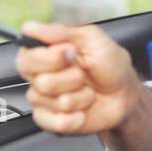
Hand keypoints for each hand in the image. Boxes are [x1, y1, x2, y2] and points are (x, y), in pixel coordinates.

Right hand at [15, 21, 142, 135]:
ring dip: (79, 96)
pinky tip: (83, 111)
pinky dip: (73, 118)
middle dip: (70, 78)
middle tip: (83, 74)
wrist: (125, 95)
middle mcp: (39, 76)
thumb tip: (30, 28)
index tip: (72, 54)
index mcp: (44, 54)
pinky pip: (52, 122)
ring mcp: (44, 99)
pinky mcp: (51, 120)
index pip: (27, 57)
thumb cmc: (110, 66)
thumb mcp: (93, 39)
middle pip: (38, 81)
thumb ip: (61, 32)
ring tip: (88, 90)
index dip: (52, 58)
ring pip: (51, 101)